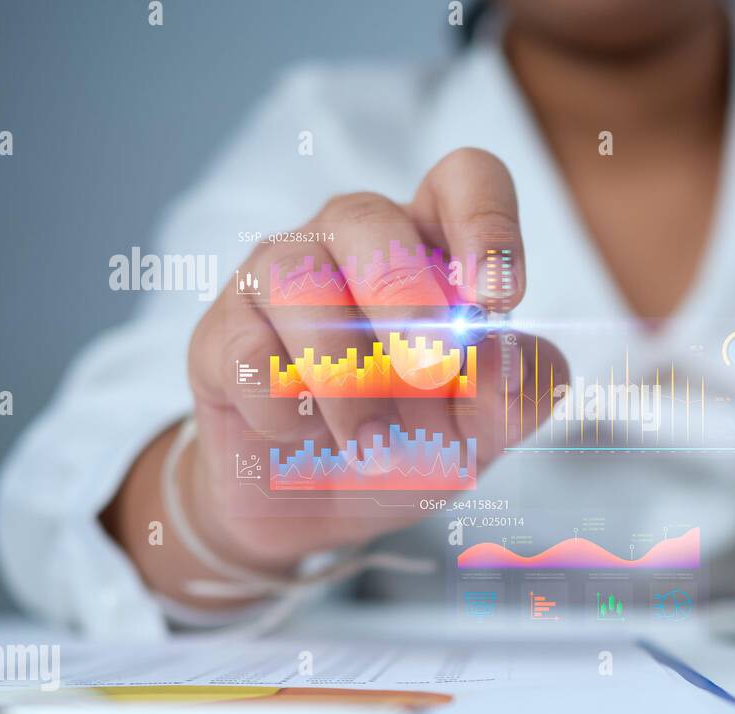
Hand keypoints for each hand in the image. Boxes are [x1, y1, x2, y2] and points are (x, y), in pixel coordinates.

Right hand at [107, 149, 565, 600]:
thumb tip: (503, 356)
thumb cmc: (410, 442)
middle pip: (369, 216)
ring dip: (347, 380)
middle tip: (429, 371)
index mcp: (431, 244)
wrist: (318, 512)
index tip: (500, 299)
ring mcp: (276, 276)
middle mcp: (351, 239)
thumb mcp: (482, 431)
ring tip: (376, 448)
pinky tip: (305, 438)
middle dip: (405, 299)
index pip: (466, 180)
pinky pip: (250, 355)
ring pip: (300, 286)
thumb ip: (512, 395)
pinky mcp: (221, 332)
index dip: (487, 221)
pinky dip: (287, 411)